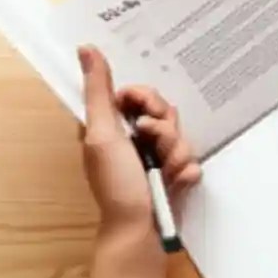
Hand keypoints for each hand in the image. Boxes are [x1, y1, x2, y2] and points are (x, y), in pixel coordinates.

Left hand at [79, 45, 200, 231]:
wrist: (141, 230)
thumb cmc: (116, 184)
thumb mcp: (102, 133)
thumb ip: (99, 90)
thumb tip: (85, 48)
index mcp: (112, 127)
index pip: (139, 94)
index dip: (145, 100)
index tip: (141, 113)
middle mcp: (134, 140)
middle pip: (164, 112)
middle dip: (163, 130)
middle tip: (152, 145)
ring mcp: (156, 158)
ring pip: (181, 135)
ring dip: (174, 153)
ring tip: (162, 172)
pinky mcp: (176, 175)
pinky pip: (192, 160)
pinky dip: (185, 172)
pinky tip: (174, 184)